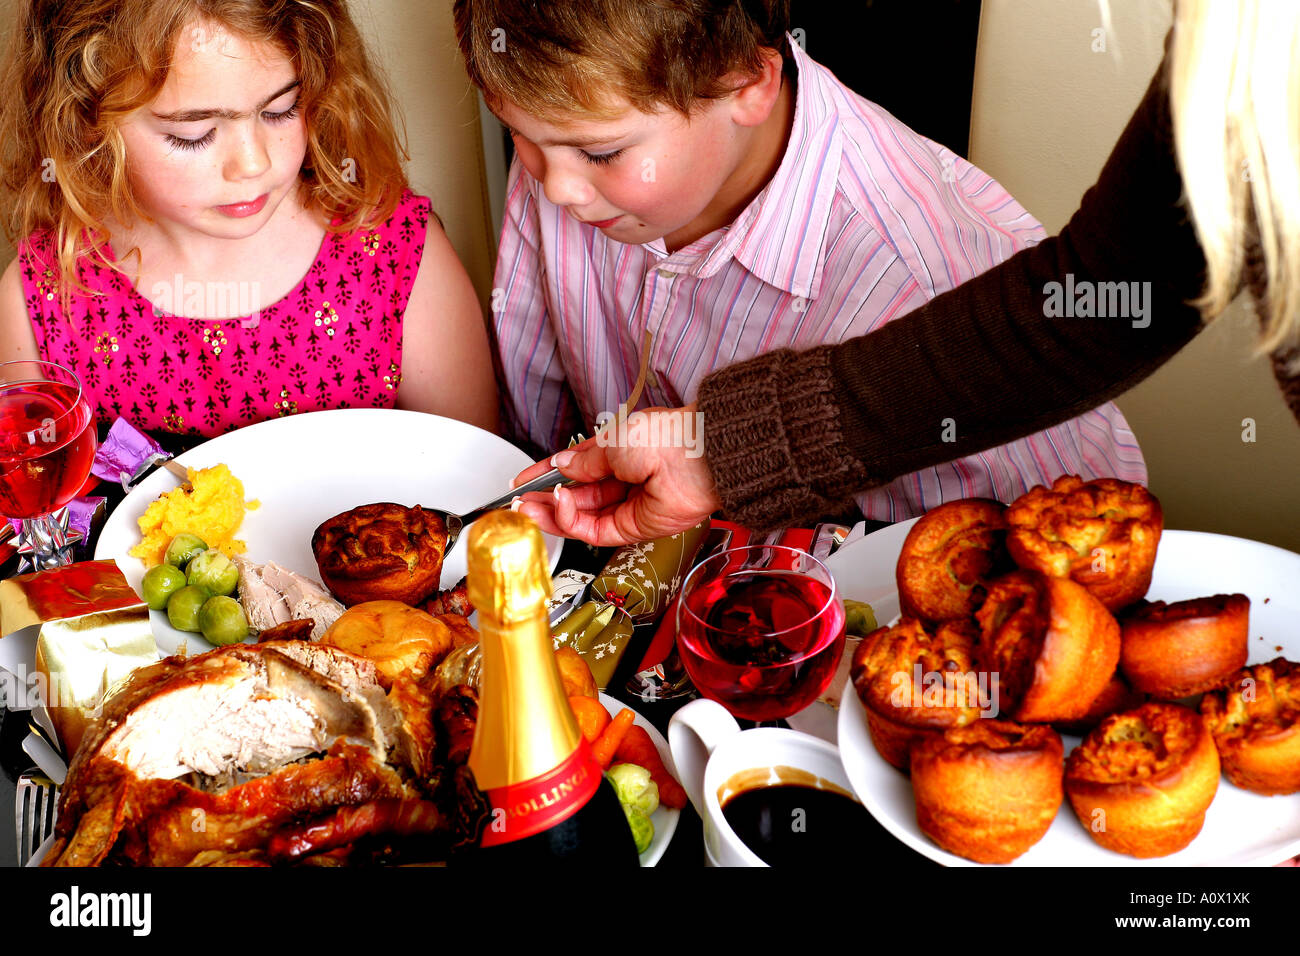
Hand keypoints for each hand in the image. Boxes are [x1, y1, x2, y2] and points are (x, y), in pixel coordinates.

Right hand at [510, 405, 720, 545]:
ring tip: (529, 506)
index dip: (547, 474)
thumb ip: (584, 459)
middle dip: (544, 498)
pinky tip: (559, 506)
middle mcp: (622, 479)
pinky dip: (573, 521)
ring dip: (552, 513)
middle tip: (519, 500)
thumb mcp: (613, 440)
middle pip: (576, 496)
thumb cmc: (665, 437)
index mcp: (619, 452)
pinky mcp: (633, 528)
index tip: (523, 480)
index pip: (575, 467)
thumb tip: (562, 464)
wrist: (698, 456)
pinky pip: (594, 530)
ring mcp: (627, 505)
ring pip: (581, 517)